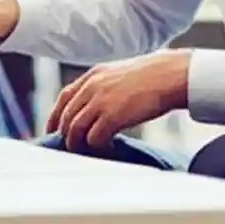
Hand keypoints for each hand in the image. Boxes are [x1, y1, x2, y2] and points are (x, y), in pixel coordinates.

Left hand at [47, 50, 190, 151]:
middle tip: (74, 147)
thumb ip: (103, 85)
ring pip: (75, 131)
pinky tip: (108, 148)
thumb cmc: (153, 76)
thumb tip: (95, 106)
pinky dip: (97, 148)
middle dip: (67, 136)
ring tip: (91, 151)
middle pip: (66, 117)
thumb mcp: (120, 73)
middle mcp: (92, 87)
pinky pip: (93, 139)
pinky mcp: (111, 116)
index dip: (55, 116)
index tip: (53, 130)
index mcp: (93, 75)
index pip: (63, 97)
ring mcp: (100, 101)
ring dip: (80, 145)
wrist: (170, 75)